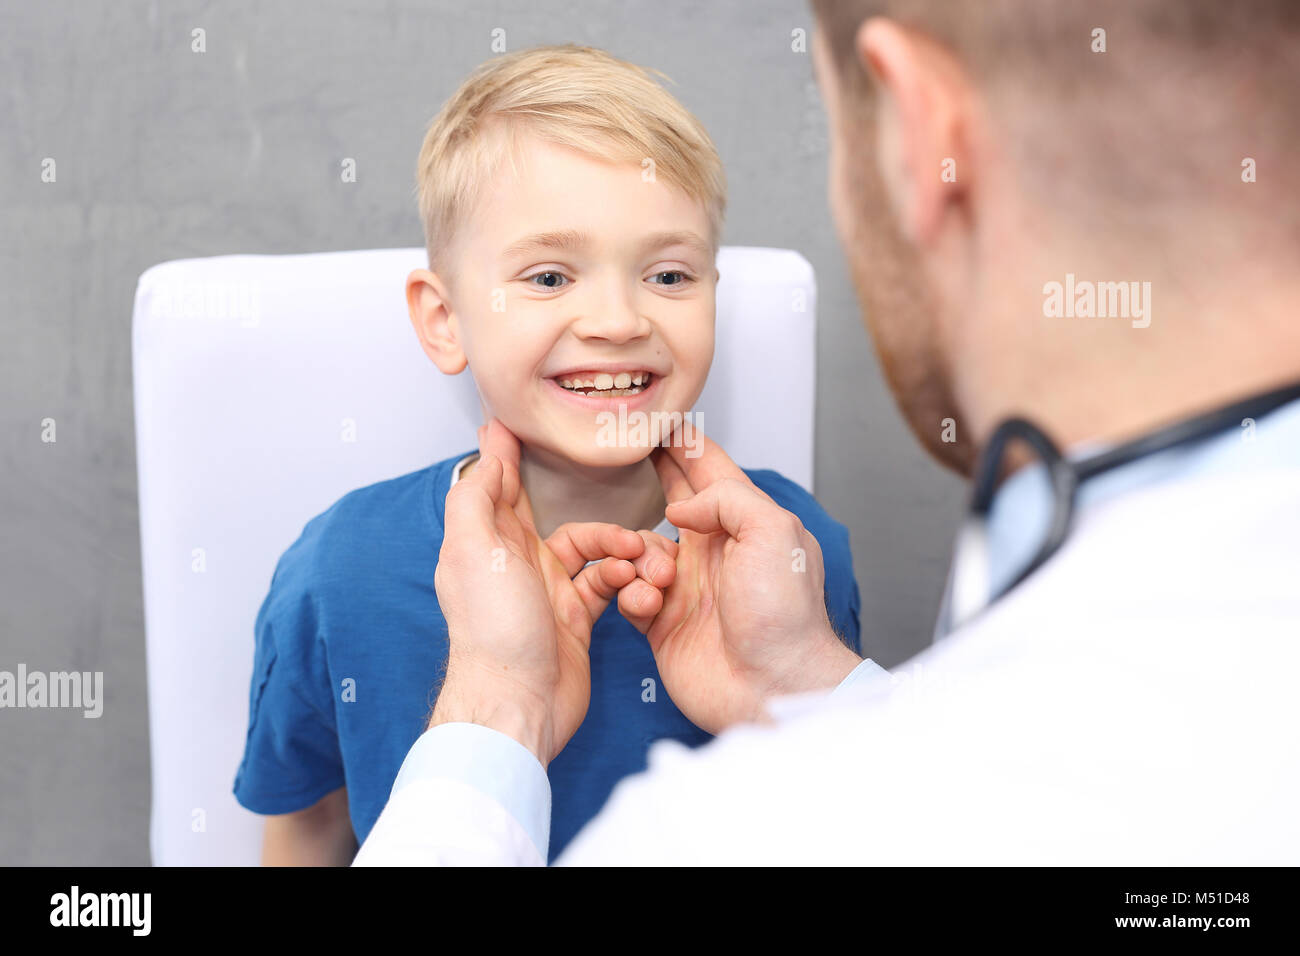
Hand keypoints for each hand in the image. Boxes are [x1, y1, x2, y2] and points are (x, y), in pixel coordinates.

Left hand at [430, 419, 674, 763]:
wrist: (518, 700)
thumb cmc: (491, 629)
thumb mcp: (473, 549)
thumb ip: (477, 498)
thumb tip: (488, 455)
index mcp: (488, 542)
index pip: (500, 485)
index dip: (509, 453)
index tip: (517, 423)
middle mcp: (517, 563)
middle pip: (555, 515)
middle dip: (589, 502)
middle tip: (620, 486)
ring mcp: (549, 591)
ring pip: (593, 550)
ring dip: (618, 546)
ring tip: (637, 553)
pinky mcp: (576, 618)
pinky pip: (608, 585)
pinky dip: (625, 579)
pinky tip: (636, 581)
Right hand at [625, 432, 862, 733]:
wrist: (772, 685)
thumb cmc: (784, 614)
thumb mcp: (772, 532)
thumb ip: (726, 498)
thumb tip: (681, 507)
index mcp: (744, 525)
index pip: (710, 470)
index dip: (684, 443)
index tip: (657, 417)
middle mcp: (713, 552)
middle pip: (669, 503)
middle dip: (646, 481)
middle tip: (615, 458)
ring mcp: (686, 588)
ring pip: (639, 552)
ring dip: (640, 558)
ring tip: (660, 578)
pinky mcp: (662, 624)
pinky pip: (627, 595)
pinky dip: (630, 594)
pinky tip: (648, 604)